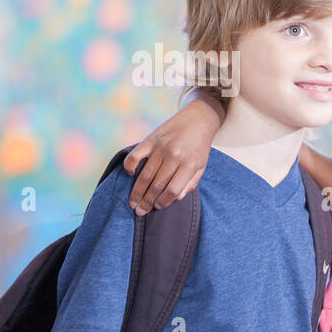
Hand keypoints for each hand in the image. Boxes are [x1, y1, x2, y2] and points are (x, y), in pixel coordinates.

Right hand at [123, 92, 222, 214]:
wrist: (198, 119)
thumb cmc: (199, 147)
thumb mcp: (201, 166)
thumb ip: (190, 183)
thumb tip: (176, 198)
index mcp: (189, 164)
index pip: (173, 190)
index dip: (164, 202)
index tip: (157, 208)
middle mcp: (174, 156)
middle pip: (157, 185)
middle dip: (147, 201)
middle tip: (139, 212)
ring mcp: (161, 147)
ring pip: (145, 174)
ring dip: (137, 191)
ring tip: (133, 202)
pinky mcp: (150, 139)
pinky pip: (135, 155)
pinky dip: (130, 166)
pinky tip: (130, 175)